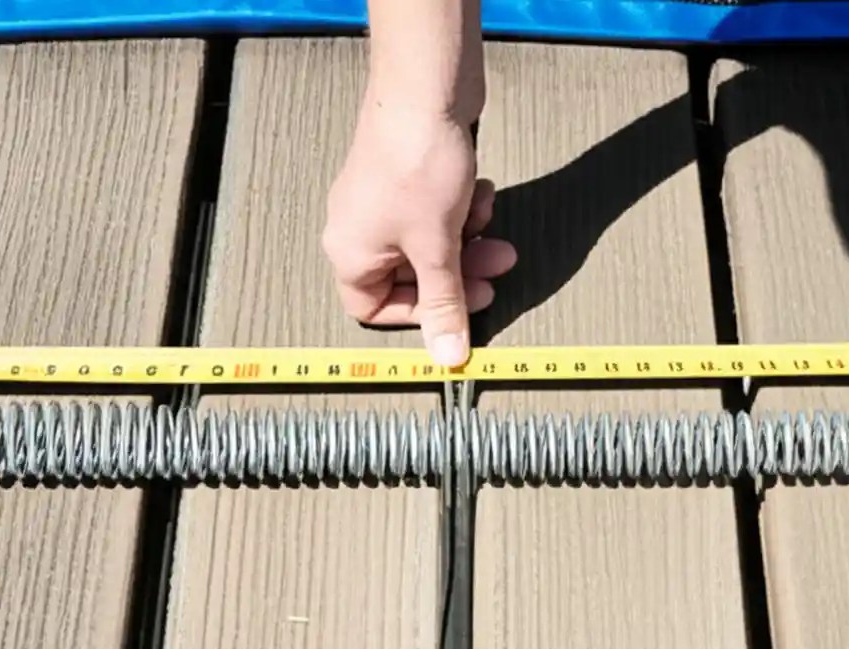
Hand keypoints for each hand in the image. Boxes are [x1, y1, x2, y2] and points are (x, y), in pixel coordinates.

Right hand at [322, 100, 515, 365]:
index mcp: (350, 253)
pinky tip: (482, 190)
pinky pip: (436, 210)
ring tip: (492, 220)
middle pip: (411, 275)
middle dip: (460, 271)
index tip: (458, 306)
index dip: (419, 313)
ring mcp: (382, 200)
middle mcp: (358, 229)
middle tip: (498, 266)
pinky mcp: (406, 176)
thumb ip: (445, 304)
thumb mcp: (438, 247)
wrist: (425, 89)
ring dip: (467, 238)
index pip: (373, 309)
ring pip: (430, 242)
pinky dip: (462, 207)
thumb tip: (450, 358)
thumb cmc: (418, 167)